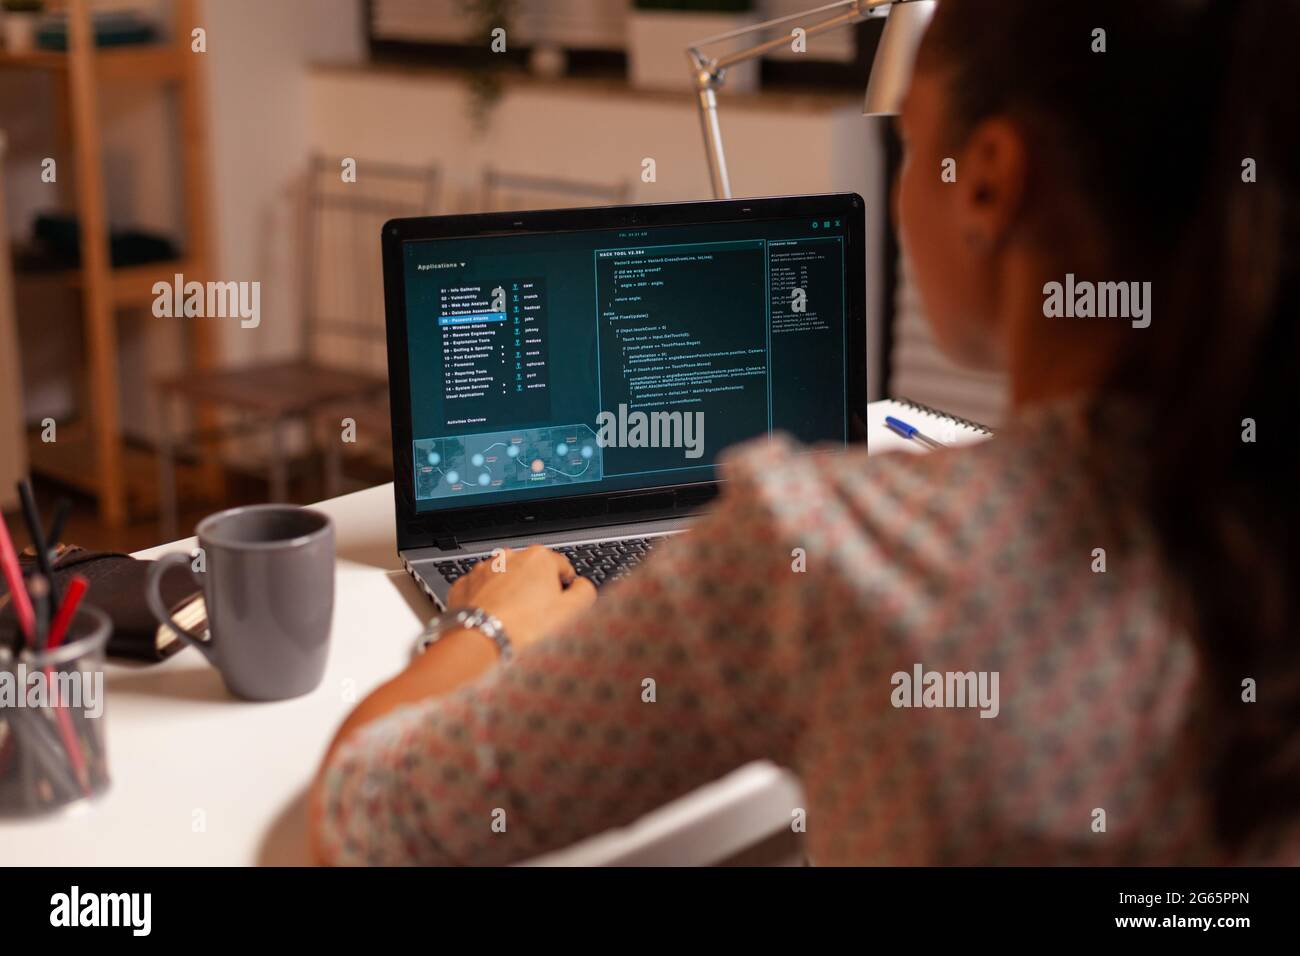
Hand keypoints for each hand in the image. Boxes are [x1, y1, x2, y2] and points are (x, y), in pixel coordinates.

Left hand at [446, 546, 595, 649]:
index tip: (561, 604)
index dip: (565, 588)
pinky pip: (482, 591)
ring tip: (514, 622)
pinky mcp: (464, 585)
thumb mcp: (572, 612)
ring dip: (511, 595)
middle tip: (537, 618)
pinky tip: (494, 620)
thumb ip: (585, 591)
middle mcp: (509, 557)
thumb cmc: (524, 628)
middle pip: (531, 572)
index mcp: (539, 557)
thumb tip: (582, 585)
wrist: (480, 643)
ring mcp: (483, 570)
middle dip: (536, 590)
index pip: (562, 567)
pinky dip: (488, 602)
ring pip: (505, 580)